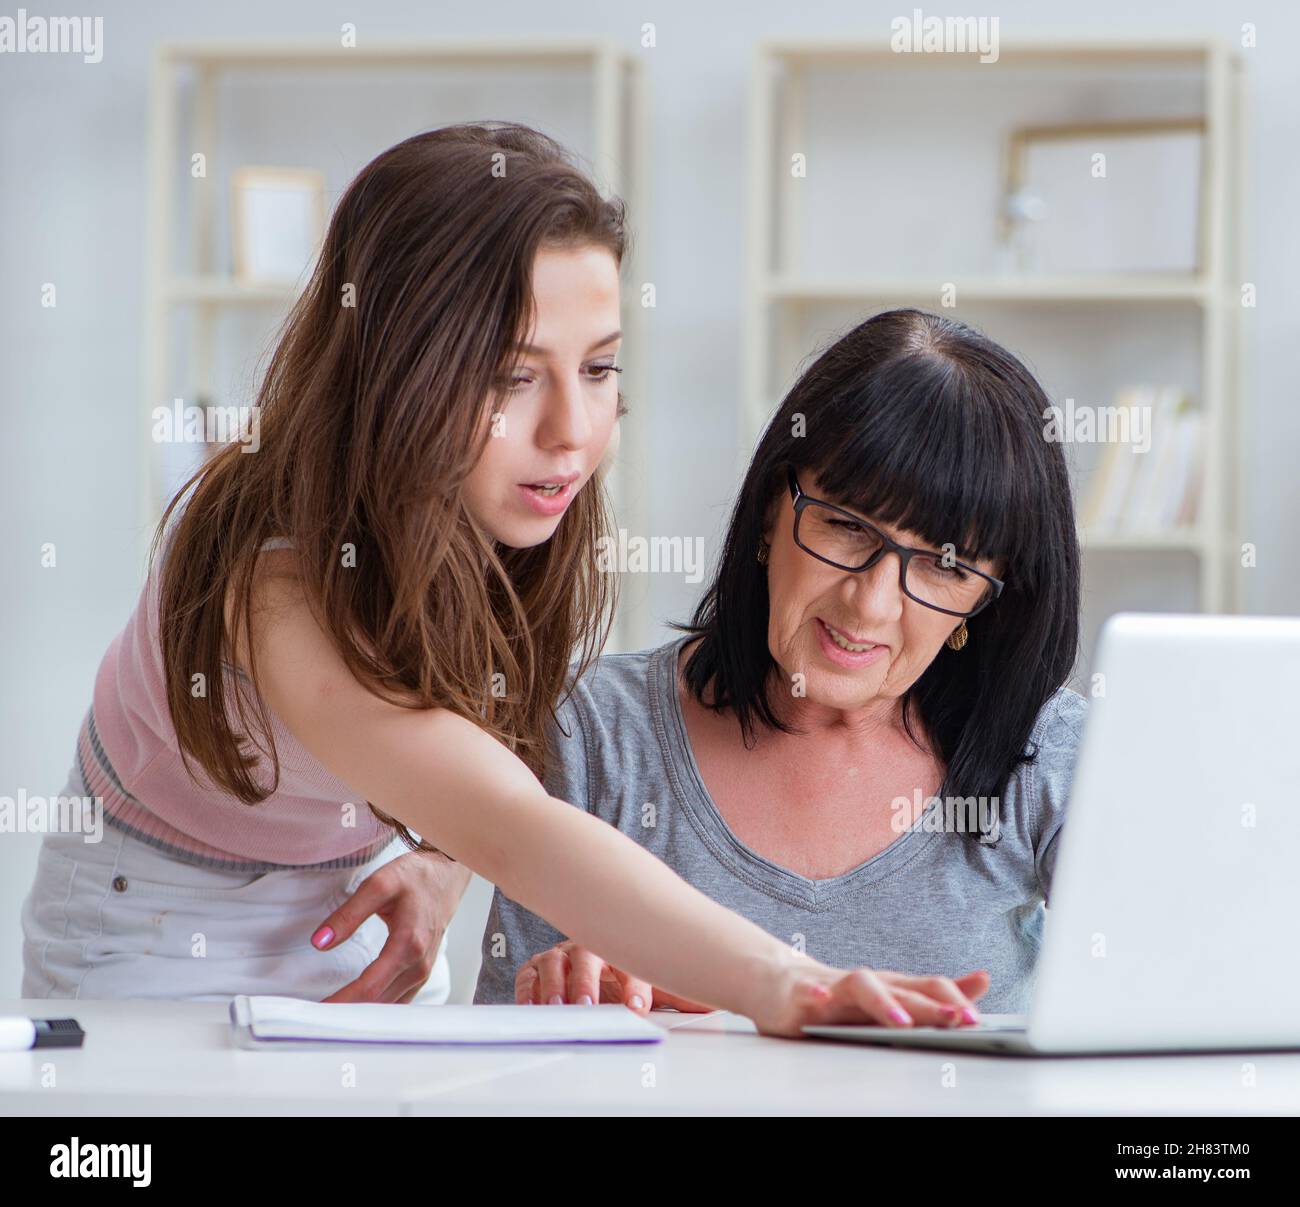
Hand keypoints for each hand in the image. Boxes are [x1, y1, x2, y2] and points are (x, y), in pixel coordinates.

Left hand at [313, 851, 470, 1002]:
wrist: (447, 874)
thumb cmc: (415, 877)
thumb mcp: (378, 885)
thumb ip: (348, 914)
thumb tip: (320, 942)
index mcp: (408, 943)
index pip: (369, 987)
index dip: (341, 1002)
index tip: (317, 1011)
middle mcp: (419, 963)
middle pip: (378, 1002)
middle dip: (346, 1013)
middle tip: (316, 1018)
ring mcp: (424, 971)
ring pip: (389, 1006)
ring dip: (361, 1014)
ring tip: (331, 1016)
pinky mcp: (423, 972)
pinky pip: (400, 1000)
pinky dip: (378, 1008)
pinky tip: (359, 1008)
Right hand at [515, 939, 710, 1013]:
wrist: (604, 961)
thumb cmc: (633, 977)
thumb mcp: (661, 982)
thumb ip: (683, 993)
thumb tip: (718, 1001)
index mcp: (619, 945)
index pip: (627, 958)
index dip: (634, 983)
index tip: (640, 1007)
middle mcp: (587, 947)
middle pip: (585, 955)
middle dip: (586, 980)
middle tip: (589, 1006)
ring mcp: (560, 957)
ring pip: (552, 962)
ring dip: (556, 985)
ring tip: (560, 1008)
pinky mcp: (537, 971)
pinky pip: (527, 976)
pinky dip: (527, 989)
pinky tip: (533, 1006)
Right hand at [747, 958, 991, 1037]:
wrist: (777, 981)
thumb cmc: (837, 997)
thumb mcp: (887, 997)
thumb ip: (933, 994)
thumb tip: (982, 981)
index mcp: (889, 988)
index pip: (928, 987)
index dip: (954, 1001)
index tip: (978, 1021)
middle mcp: (866, 985)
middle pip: (903, 989)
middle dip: (932, 1007)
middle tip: (959, 1021)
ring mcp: (832, 987)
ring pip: (861, 986)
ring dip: (883, 1002)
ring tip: (902, 1022)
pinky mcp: (799, 994)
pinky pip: (807, 991)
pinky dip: (815, 992)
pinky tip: (821, 998)